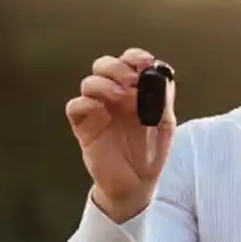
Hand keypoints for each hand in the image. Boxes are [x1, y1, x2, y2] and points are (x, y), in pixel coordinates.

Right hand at [65, 48, 175, 221]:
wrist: (136, 184)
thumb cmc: (150, 153)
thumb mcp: (165, 126)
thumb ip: (164, 100)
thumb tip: (163, 76)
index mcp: (135, 91)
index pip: (129, 62)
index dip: (135, 57)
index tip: (145, 63)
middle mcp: (114, 95)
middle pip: (104, 65)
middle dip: (117, 67)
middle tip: (131, 81)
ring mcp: (97, 109)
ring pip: (89, 82)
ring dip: (105, 84)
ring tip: (122, 98)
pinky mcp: (84, 126)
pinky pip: (75, 105)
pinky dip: (85, 102)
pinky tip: (100, 110)